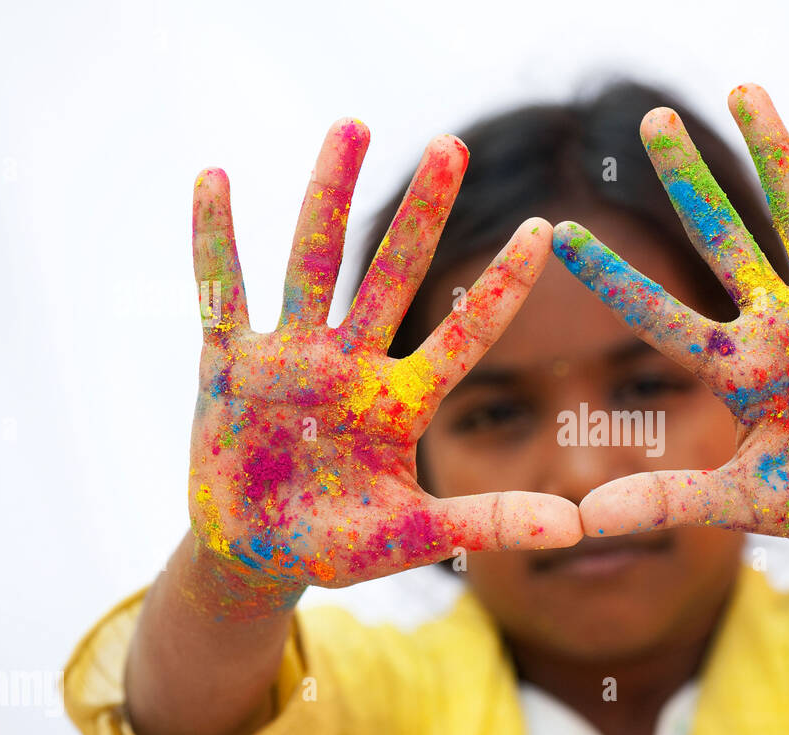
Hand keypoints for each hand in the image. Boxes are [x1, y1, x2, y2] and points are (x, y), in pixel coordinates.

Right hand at [189, 119, 580, 592]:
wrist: (258, 556)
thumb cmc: (338, 544)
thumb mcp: (414, 535)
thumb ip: (488, 523)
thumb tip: (576, 527)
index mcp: (400, 403)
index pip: (464, 333)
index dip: (502, 284)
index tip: (545, 227)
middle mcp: (351, 366)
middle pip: (393, 275)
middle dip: (422, 214)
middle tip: (454, 146)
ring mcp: (290, 359)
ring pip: (313, 262)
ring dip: (329, 196)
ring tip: (353, 125)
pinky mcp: (228, 367)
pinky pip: (221, 292)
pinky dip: (214, 241)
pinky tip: (212, 178)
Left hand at [554, 84, 788, 556]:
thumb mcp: (742, 503)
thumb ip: (668, 501)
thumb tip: (579, 521)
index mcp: (739, 369)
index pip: (662, 315)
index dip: (613, 280)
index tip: (557, 234)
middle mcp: (781, 325)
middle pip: (723, 239)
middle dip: (688, 181)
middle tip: (649, 121)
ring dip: (775, 152)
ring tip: (742, 88)